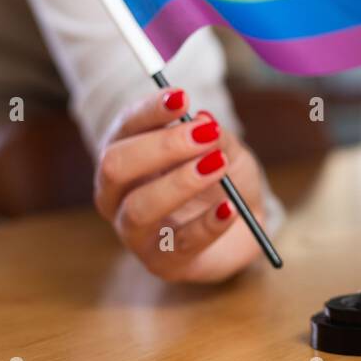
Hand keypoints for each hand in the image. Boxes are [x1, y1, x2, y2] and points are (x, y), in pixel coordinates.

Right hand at [94, 89, 269, 282]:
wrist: (245, 225)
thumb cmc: (224, 180)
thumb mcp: (226, 149)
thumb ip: (216, 135)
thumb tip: (203, 118)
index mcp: (126, 156)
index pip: (124, 128)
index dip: (149, 111)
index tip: (182, 98)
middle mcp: (117, 195)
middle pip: (116, 166)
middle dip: (161, 146)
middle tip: (205, 135)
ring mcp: (135, 232)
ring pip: (138, 209)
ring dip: (180, 183)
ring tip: (217, 166)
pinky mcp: (162, 262)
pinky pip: (179, 243)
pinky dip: (206, 224)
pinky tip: (229, 209)